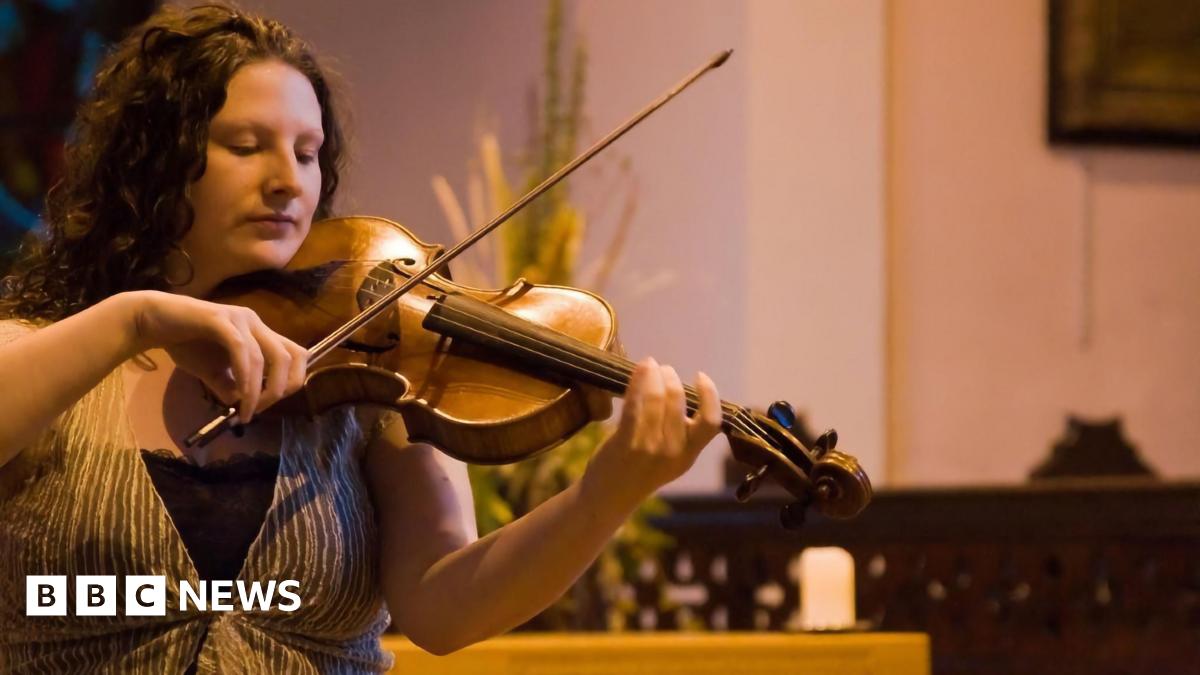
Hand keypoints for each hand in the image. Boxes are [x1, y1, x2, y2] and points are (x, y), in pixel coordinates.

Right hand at [121, 290, 307, 421]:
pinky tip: (238, 397)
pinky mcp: (221, 319)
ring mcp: (240, 318)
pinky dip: (245, 377)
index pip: (297, 355)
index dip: (291, 383)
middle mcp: (256, 323)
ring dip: (260, 390)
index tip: (266, 405)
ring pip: (269, 357)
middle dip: (282, 389)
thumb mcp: (214, 372)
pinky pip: (242, 350)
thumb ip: (231, 387)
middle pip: (293, 356)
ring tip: (246, 411)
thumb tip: (244, 406)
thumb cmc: (184, 343)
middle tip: (258, 409)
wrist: (151, 322)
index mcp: (260, 332)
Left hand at [582, 357, 722, 507]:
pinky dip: (638, 381)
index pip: (711, 422)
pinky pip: (635, 403)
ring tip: (650, 365)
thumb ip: (681, 432)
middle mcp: (673, 452)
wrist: (609, 498)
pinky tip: (639, 369)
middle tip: (664, 369)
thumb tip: (682, 392)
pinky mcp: (626, 441)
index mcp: (688, 455)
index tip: (701, 377)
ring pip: (657, 399)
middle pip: (679, 402)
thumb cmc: (639, 472)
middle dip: (672, 378)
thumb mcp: (670, 459)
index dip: (710, 395)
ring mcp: (649, 447)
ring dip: (654, 375)